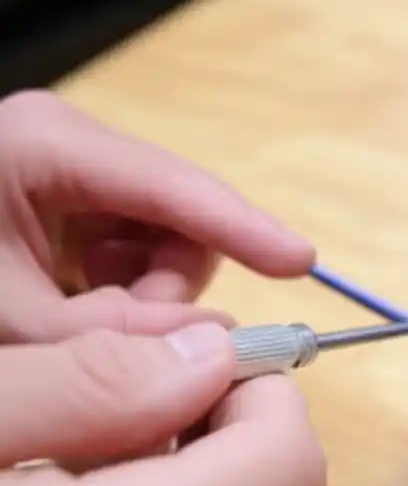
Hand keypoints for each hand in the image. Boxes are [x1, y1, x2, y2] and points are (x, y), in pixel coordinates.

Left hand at [0, 90, 314, 342]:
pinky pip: (134, 243)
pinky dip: (125, 287)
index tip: (301, 262)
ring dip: (148, 293)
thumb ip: (114, 336)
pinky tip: (75, 306)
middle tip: (128, 330)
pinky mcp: (66, 195)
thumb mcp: (14, 321)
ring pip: (163, 237)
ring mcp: (70, 166)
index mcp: (49, 143)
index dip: (243, 227)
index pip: (174, 186)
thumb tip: (217, 345)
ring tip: (86, 320)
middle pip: (177, 217)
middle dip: (168, 285)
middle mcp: (69, 140)